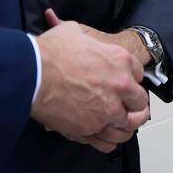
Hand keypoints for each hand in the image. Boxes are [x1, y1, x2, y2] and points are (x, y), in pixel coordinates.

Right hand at [32, 10, 149, 153]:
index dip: (131, 78)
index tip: (126, 84)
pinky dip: (109, 140)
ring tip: (123, 124)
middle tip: (130, 106)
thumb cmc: (50, 53)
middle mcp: (120, 87)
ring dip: (126, 125)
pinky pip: (108, 141)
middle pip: (139, 102)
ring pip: (128, 125)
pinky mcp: (91, 128)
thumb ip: (88, 39)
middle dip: (134, 103)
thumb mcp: (74, 31)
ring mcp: (107, 110)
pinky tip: (108, 136)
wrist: (32, 75)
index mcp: (120, 60)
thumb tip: (83, 40)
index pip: (139, 74)